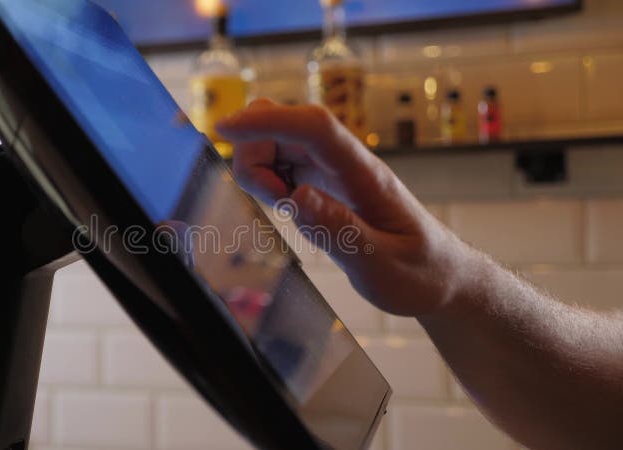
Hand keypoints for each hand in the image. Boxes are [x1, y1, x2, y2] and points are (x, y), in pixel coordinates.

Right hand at [217, 98, 470, 316]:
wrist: (439, 275)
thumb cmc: (420, 272)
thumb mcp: (383, 267)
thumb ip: (340, 233)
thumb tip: (296, 198)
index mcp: (365, 174)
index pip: (314, 127)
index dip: (267, 121)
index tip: (223, 127)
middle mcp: (345, 163)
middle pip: (284, 125)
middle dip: (255, 154)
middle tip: (274, 203)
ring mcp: (332, 171)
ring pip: (275, 142)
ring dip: (258, 170)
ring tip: (284, 210)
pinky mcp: (322, 184)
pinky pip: (280, 164)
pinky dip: (266, 181)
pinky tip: (287, 208)